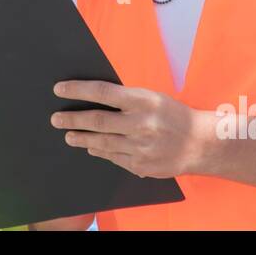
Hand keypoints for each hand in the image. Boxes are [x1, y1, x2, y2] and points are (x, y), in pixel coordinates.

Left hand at [51, 80, 211, 178]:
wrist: (199, 143)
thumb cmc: (173, 115)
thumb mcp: (152, 98)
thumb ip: (125, 99)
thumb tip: (92, 97)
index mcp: (144, 101)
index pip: (103, 92)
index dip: (78, 90)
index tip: (59, 89)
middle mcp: (141, 123)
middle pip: (97, 120)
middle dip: (72, 119)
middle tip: (56, 118)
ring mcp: (140, 147)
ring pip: (101, 142)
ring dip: (81, 138)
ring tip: (68, 135)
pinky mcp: (140, 165)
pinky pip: (113, 157)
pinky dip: (99, 151)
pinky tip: (91, 146)